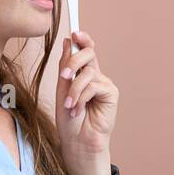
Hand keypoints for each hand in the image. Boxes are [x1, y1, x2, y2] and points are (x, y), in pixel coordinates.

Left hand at [56, 31, 117, 174]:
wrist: (77, 142)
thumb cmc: (69, 120)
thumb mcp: (62, 89)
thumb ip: (65, 66)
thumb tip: (67, 42)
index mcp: (84, 74)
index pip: (86, 50)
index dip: (82, 39)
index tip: (75, 32)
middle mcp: (96, 77)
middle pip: (88, 54)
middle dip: (74, 61)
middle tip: (64, 76)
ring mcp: (104, 85)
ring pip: (88, 72)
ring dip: (74, 90)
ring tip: (70, 106)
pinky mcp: (111, 94)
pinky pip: (94, 85)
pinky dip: (82, 97)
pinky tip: (79, 110)